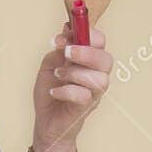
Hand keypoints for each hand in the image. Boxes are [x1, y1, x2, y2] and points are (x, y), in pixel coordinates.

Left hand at [31, 19, 111, 151]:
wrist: (45, 121)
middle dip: (86, 53)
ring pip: (99, 79)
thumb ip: (59, 49)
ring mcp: (94, 93)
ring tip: (57, 76)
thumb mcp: (50, 64)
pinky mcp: (87, 108)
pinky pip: (84, 96)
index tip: (66, 36)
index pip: (101, 42)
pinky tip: (55, 92)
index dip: (87, 34)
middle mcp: (96, 75)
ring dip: (74, 74)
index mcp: (89, 61)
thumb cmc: (50, 91)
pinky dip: (66, 91)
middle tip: (66, 54)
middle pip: (106, 60)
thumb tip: (67, 31)